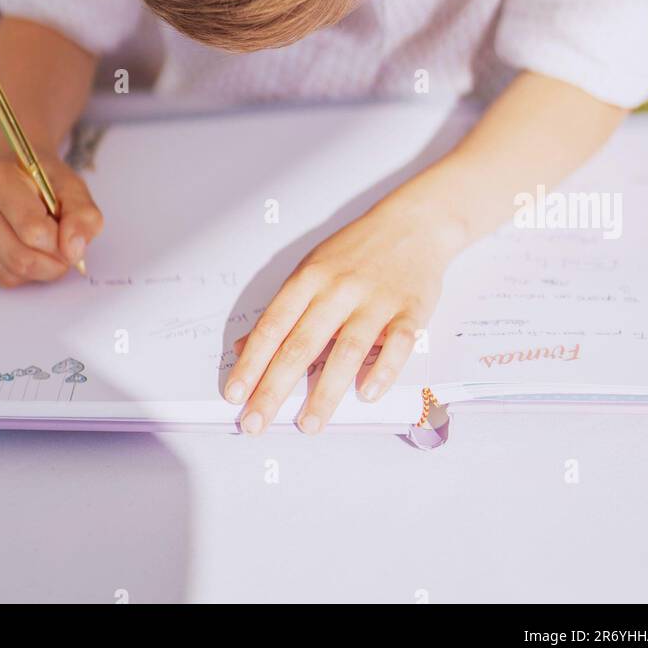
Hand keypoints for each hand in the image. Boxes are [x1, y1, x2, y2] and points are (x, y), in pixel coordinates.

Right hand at [0, 155, 102, 285]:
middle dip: (51, 265)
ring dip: (36, 272)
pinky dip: (17, 273)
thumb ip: (83, 216)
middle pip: (18, 258)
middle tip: (64, 256)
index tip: (70, 240)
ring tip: (44, 250)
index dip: (61, 245)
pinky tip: (22, 249)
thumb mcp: (73, 188)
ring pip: (6, 274)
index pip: (33, 231)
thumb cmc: (43, 182)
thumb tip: (73, 251)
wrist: (14, 173)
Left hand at [224, 194, 467, 434]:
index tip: (235, 395)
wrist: (413, 223)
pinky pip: (397, 345)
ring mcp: (375, 300)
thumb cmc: (357, 250)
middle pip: (301, 345)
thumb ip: (283, 310)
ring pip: (346, 351)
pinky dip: (382, 371)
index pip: (272, 327)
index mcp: (309, 279)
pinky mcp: (410, 310)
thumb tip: (244, 348)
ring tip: (308, 424)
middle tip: (256, 424)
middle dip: (275, 389)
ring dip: (325, 393)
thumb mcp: (311, 269)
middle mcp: (338, 290)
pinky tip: (366, 395)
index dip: (251, 364)